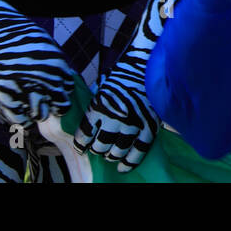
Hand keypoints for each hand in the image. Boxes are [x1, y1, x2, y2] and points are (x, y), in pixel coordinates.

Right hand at [0, 14, 74, 126]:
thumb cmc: (19, 36)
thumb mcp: (47, 47)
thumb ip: (54, 66)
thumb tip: (60, 83)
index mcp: (59, 66)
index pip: (68, 88)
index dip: (61, 90)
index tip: (53, 89)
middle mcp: (47, 80)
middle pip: (61, 106)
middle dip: (55, 105)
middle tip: (45, 102)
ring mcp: (27, 89)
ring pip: (41, 115)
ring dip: (38, 112)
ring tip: (32, 107)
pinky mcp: (7, 95)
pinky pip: (20, 119)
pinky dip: (22, 119)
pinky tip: (20, 112)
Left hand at [74, 50, 156, 171]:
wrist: (148, 63)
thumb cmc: (124, 72)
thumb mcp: (103, 87)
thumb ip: (97, 104)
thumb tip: (90, 120)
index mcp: (99, 106)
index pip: (85, 135)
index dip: (81, 144)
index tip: (82, 147)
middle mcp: (114, 117)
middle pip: (100, 146)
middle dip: (98, 149)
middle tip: (100, 148)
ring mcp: (133, 123)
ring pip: (118, 151)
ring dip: (112, 155)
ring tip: (112, 155)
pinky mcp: (149, 126)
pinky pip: (139, 150)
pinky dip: (130, 162)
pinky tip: (124, 167)